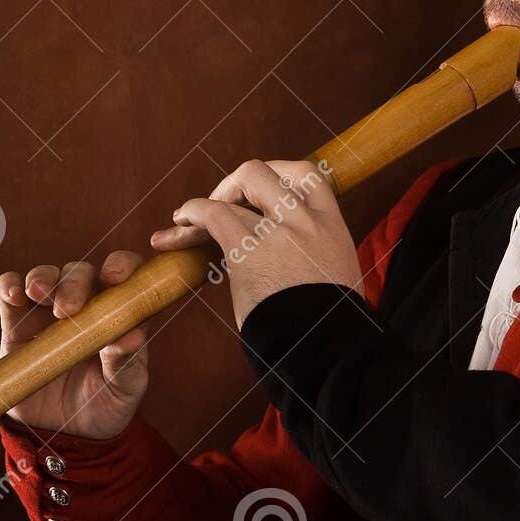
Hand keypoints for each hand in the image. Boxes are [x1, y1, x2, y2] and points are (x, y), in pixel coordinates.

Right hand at [0, 252, 150, 438]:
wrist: (65, 436)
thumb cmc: (104, 405)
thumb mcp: (124, 389)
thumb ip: (127, 361)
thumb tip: (133, 336)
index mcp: (119, 314)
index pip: (127, 275)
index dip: (123, 265)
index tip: (115, 277)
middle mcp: (86, 305)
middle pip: (81, 273)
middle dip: (75, 283)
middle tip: (67, 310)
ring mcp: (49, 312)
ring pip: (47, 275)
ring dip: (44, 278)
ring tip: (40, 296)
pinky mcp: (17, 323)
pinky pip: (10, 290)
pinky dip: (11, 285)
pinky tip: (16, 296)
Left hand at [148, 158, 363, 330]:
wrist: (324, 348)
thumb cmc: (326, 327)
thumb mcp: (337, 278)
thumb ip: (318, 259)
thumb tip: (299, 263)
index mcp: (334, 228)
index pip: (310, 177)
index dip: (280, 175)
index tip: (262, 192)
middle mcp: (308, 220)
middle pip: (266, 172)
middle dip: (238, 182)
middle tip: (224, 204)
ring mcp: (280, 230)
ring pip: (242, 182)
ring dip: (212, 197)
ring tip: (188, 218)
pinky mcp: (248, 247)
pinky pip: (213, 212)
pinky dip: (193, 211)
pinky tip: (181, 220)